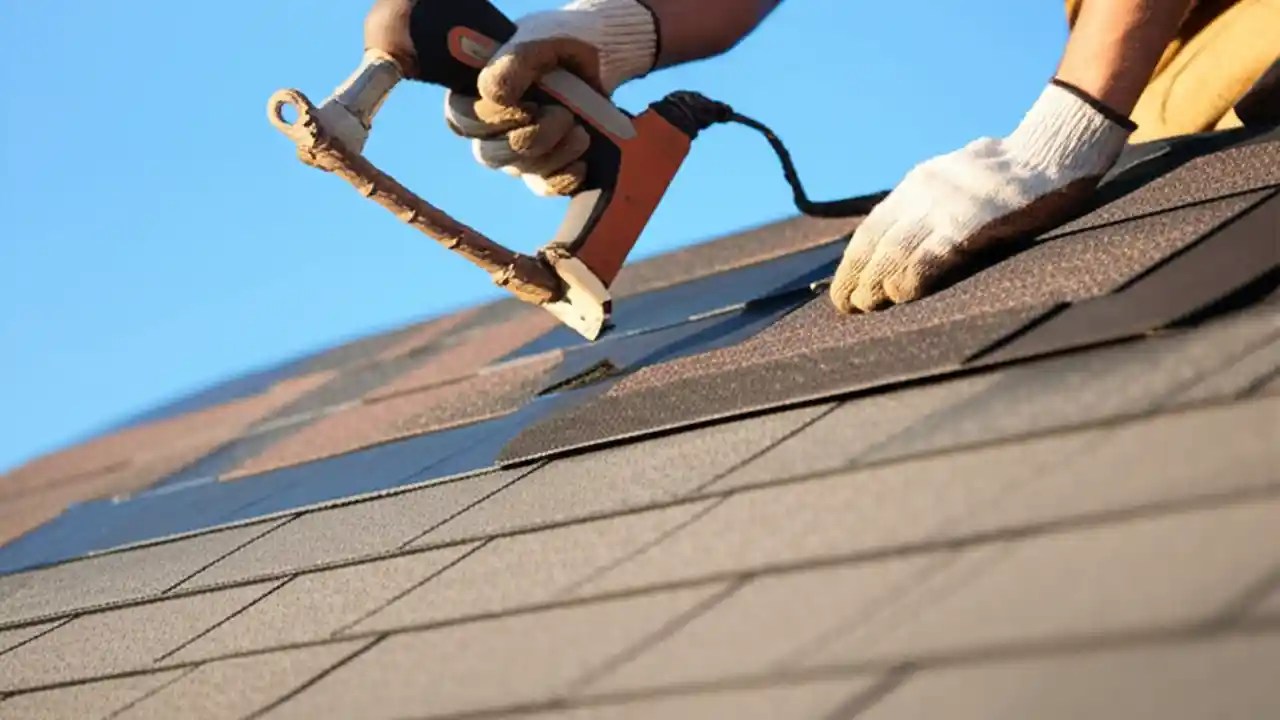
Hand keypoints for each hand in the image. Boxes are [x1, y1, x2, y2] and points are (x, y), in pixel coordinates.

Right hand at [443, 0, 656, 196]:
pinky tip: (582, 160)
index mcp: (475, 92)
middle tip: (564, 115)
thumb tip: (494, 95)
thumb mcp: (540, 42)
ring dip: (556, 151)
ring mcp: (514, 154)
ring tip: (581, 129)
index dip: (493, 118)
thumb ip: (514, 63)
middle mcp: (489, 129)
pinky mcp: (543, 172)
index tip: (529, 104)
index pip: (461, 118)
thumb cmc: (558, 45)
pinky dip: (566, 176)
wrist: (598, 59)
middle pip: (489, 154)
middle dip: (533, 137)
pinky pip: (545, 187)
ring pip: (521, 169)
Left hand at [829, 81, 1135, 313]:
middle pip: (877, 240)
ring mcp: (946, 206)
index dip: (855, 259)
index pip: (874, 226)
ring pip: (894, 250)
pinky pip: (928, 257)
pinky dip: (909, 279)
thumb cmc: (1015, 176)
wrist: (1056, 153)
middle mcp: (924, 191)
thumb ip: (934, 206)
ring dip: (875, 282)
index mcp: (919, 183)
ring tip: (864, 307)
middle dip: (857, 275)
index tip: (843, 285)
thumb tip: (906, 242)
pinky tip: (900, 296)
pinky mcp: (969, 223)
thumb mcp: (961, 183)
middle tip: (846, 305)